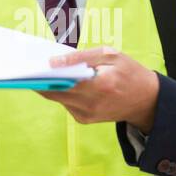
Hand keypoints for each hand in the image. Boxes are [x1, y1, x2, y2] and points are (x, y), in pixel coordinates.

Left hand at [37, 46, 158, 131]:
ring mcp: (87, 115)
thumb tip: (54, 61)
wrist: (146, 101)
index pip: (63, 81)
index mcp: (100, 85)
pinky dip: (62, 92)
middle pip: (54, 92)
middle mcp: (91, 104)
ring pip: (58, 98)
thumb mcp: (111, 55)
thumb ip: (82, 57)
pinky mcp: (84, 120)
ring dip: (51, 84)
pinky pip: (65, 103)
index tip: (30, 65)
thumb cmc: (129, 72)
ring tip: (43, 70)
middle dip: (41, 79)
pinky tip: (62, 81)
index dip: (43, 74)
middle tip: (29, 66)